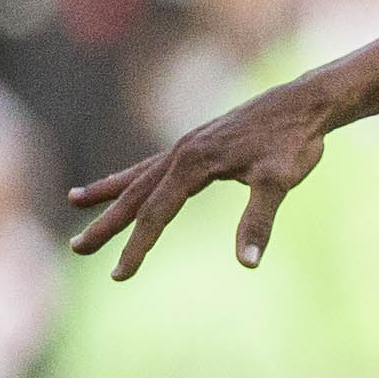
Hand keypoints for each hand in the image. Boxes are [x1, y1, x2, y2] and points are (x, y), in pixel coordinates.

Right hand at [67, 76, 341, 279]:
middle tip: (77, 249)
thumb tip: (248, 263)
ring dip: (108, 193)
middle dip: (106, 224)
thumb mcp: (279, 182)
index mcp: (194, 164)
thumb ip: (258, 222)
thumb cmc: (294, 142)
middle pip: (136, 195)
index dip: (137, 247)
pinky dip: (132, 174)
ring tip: (74, 201)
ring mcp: (186, 145)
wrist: (304, 102)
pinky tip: (123, 182)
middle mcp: (181, 152)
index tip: (120, 274)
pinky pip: (154, 163)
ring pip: (138, 175)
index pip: (157, 214)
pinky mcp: (197, 142)